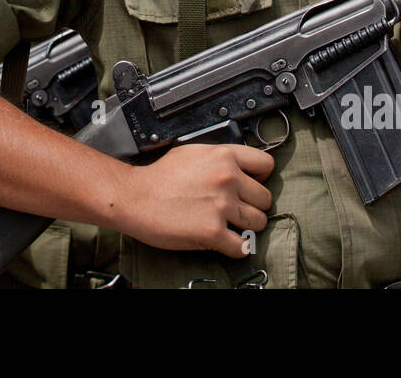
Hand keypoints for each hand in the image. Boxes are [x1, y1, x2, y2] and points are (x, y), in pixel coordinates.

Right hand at [116, 144, 273, 257]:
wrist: (134, 197)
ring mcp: (221, 206)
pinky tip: (227, 242)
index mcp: (223, 156)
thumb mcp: (192, 152)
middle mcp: (227, 179)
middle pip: (265, 198)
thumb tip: (239, 168)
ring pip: (259, 222)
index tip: (253, 185)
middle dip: (253, 206)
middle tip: (237, 210)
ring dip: (247, 227)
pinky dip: (237, 248)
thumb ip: (219, 159)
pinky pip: (243, 246)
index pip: (266, 164)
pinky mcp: (212, 232)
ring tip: (231, 225)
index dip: (261, 177)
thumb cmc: (158, 177)